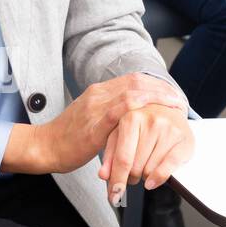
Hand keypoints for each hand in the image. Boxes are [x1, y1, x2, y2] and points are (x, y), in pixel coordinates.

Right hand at [9, 73, 187, 174]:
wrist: (46, 146)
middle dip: (162, 87)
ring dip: (159, 95)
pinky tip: (158, 111)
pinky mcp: (97, 121)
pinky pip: (124, 107)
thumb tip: (130, 121)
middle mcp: (97, 94)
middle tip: (179, 97)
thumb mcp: (89, 121)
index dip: (154, 84)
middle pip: (136, 80)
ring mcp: (97, 105)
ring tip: (176, 104)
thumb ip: (107, 116)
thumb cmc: (67, 139)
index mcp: (96, 92)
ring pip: (134, 90)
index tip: (171, 93)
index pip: (131, 80)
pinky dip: (145, 105)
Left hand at [99, 103, 194, 204]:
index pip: (122, 157)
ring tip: (144, 166)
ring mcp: (168, 130)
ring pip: (150, 169)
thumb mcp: (120, 133)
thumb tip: (103, 175)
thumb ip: (110, 153)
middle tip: (131, 174)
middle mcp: (150, 122)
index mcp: (129, 117)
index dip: (117, 179)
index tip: (113, 196)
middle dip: (130, 177)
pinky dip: (158, 179)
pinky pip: (168, 168)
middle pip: (136, 166)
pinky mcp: (184, 140)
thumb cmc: (140, 123)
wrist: (168, 108)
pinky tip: (151, 182)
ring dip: (144, 176)